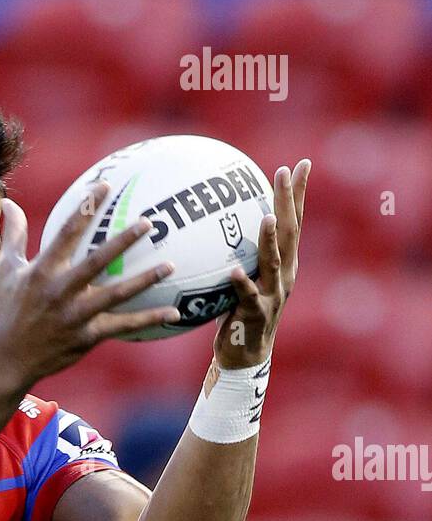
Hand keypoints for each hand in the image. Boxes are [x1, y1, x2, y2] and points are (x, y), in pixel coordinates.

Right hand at [0, 181, 179, 386]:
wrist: (7, 359)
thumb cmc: (8, 311)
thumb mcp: (7, 270)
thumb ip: (15, 234)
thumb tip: (11, 201)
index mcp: (42, 271)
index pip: (67, 233)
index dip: (86, 208)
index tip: (105, 186)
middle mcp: (59, 292)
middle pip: (96, 262)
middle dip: (122, 241)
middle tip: (148, 223)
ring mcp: (75, 316)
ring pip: (116, 295)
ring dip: (145, 279)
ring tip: (170, 264)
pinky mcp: (87, 337)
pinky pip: (123, 326)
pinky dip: (149, 319)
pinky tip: (174, 312)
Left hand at [214, 159, 309, 369]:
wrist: (246, 356)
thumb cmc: (239, 313)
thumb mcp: (243, 277)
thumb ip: (239, 252)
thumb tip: (218, 222)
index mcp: (284, 264)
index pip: (293, 222)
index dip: (298, 194)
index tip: (301, 164)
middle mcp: (284, 275)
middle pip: (289, 233)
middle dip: (289, 201)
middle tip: (285, 172)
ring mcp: (273, 295)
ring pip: (273, 262)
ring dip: (270, 240)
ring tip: (267, 216)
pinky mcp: (257, 315)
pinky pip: (248, 297)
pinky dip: (242, 284)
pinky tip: (232, 272)